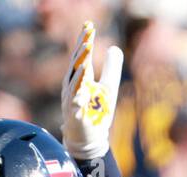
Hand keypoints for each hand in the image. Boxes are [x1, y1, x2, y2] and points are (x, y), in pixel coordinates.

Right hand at [61, 21, 123, 161]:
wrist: (89, 139)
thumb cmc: (96, 114)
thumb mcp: (108, 88)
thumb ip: (111, 69)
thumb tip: (115, 47)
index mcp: (79, 78)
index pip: (81, 56)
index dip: (84, 41)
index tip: (89, 26)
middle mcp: (72, 86)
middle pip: (75, 64)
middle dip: (81, 49)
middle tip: (88, 35)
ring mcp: (71, 100)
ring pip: (73, 81)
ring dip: (80, 68)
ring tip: (86, 54)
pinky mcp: (74, 115)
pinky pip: (75, 102)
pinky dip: (79, 94)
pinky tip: (83, 88)